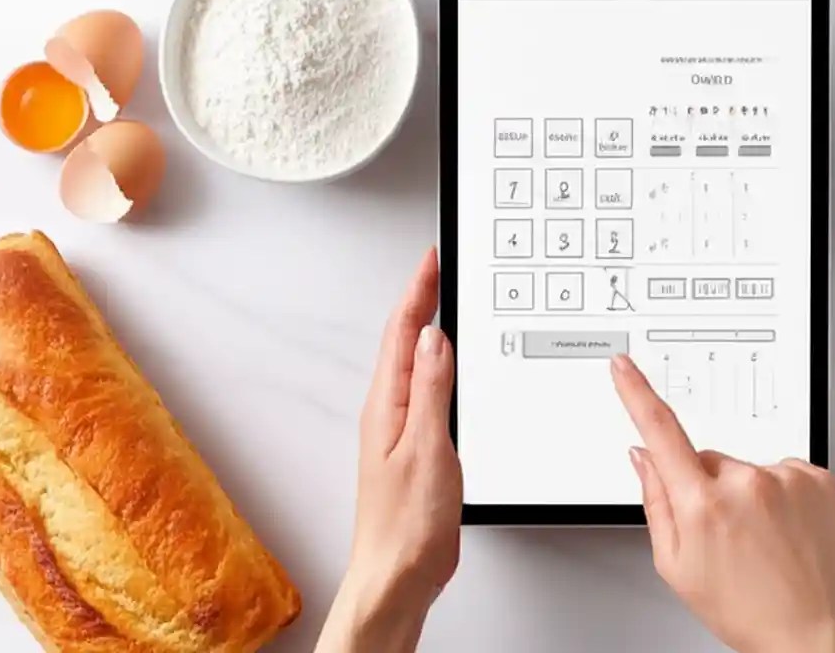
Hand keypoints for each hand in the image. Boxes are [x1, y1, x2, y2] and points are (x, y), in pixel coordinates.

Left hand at [317, 249, 461, 652]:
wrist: (398, 575)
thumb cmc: (407, 525)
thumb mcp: (427, 447)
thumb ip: (431, 390)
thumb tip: (435, 338)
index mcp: (386, 405)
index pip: (402, 333)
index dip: (417, 292)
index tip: (431, 260)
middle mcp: (387, 413)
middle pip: (403, 342)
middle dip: (420, 301)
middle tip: (437, 268)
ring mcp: (400, 430)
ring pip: (413, 365)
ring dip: (427, 331)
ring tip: (440, 302)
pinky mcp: (415, 449)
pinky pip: (425, 392)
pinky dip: (438, 368)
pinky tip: (448, 369)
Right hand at [610, 355, 834, 652]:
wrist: (817, 633)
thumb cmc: (748, 610)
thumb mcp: (678, 567)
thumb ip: (655, 504)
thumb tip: (644, 458)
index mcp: (703, 505)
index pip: (659, 431)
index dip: (636, 392)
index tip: (624, 367)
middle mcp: (746, 483)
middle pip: (705, 459)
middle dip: (704, 486)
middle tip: (722, 535)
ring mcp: (785, 478)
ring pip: (744, 467)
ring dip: (745, 493)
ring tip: (760, 540)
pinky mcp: (817, 478)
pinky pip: (780, 471)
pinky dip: (778, 495)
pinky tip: (783, 531)